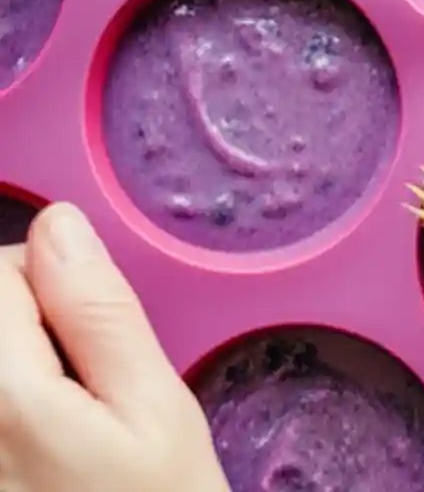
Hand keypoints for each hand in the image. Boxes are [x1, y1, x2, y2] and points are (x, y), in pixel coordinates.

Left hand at [0, 203, 228, 491]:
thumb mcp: (154, 417)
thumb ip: (101, 315)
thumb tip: (63, 226)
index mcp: (0, 392)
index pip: (3, 267)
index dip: (60, 284)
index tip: (99, 336)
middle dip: (25, 323)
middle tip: (80, 386)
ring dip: (18, 365)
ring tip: (51, 418)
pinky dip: (13, 406)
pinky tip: (37, 450)